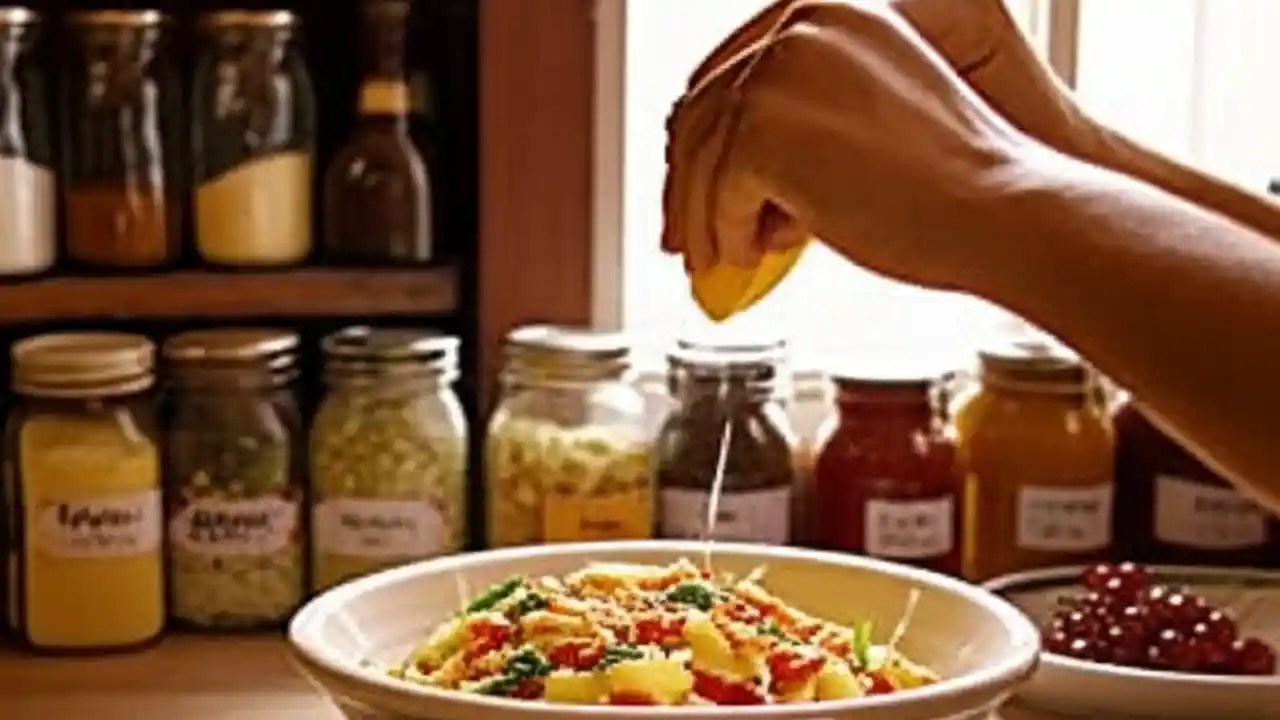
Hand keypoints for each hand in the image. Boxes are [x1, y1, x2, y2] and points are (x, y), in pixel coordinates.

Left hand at [662, 1, 1034, 289]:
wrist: (1002, 211)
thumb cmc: (952, 185)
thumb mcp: (864, 126)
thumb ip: (802, 126)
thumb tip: (729, 174)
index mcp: (830, 11)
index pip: (731, 75)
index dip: (701, 140)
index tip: (690, 189)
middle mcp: (801, 23)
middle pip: (702, 112)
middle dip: (685, 185)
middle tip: (683, 240)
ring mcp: (780, 70)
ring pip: (702, 158)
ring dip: (704, 220)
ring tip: (725, 260)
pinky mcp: (765, 127)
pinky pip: (718, 194)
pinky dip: (727, 234)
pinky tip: (754, 255)